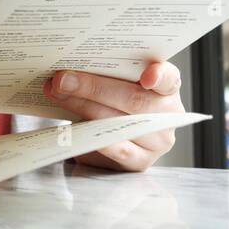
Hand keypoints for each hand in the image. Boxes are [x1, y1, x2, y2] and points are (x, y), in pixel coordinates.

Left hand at [43, 61, 184, 171]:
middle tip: (63, 79)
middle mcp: (168, 115)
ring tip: (59, 95)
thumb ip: (105, 73)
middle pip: (135, 100)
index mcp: (167, 88)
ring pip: (122, 123)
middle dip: (94, 88)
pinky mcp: (140, 161)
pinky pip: (117, 149)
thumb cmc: (113, 102)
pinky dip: (93, 136)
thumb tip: (69, 68)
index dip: (159, 76)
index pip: (169, 79)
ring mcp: (157, 141)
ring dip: (85, 108)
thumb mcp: (115, 83)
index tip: (147, 76)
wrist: (108, 138)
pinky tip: (71, 127)